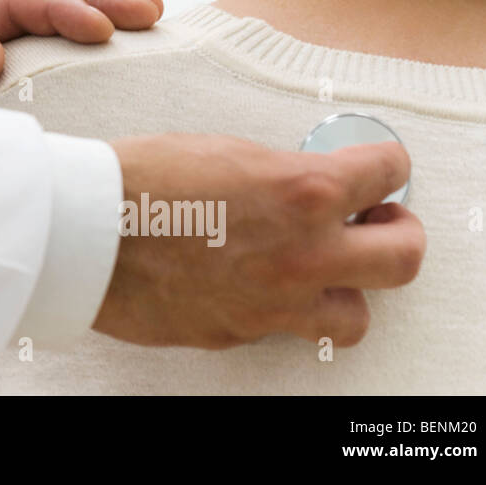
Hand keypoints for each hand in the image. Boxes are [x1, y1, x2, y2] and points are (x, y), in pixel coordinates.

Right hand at [98, 135, 423, 348]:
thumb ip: (281, 173)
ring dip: (347, 289)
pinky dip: (277, 306)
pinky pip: (282, 328)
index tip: (380, 168)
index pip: (388, 173)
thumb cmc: (138, 179)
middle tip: (382, 221)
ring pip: (356, 317)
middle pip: (403, 258)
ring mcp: (274, 303)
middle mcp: (303, 254)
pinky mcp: (239, 333)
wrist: (82, 230)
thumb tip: (305, 185)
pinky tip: (251, 280)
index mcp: (303, 192)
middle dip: (400, 233)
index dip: (387, 165)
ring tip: (323, 269)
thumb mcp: (224, 151)